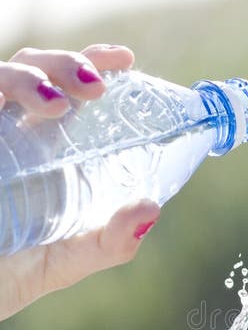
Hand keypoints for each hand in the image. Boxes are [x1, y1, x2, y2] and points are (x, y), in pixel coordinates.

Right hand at [0, 45, 159, 320]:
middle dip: (65, 63)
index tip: (125, 60)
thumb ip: (114, 239)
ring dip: (28, 79)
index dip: (93, 61)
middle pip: (34, 67)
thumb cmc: (22, 269)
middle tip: (96, 87)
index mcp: (48, 143)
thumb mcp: (75, 257)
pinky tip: (5, 112)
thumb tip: (151, 209)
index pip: (70, 85)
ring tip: (55, 104)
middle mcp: (13, 129)